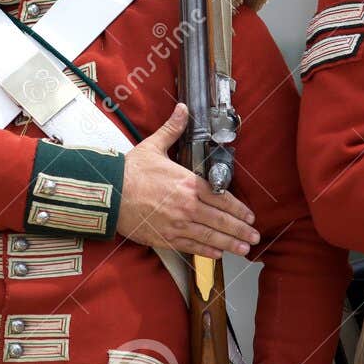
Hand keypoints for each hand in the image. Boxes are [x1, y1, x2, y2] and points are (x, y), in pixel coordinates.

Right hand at [118, 104, 258, 258]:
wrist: (109, 192)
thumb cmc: (131, 171)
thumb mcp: (153, 146)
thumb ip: (173, 129)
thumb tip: (182, 109)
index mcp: (188, 183)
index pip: (221, 198)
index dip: (238, 209)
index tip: (249, 216)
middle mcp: (187, 205)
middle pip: (220, 220)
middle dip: (240, 230)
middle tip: (254, 236)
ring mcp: (177, 223)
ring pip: (209, 236)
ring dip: (229, 243)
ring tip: (243, 249)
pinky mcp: (165, 237)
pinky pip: (191, 246)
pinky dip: (206, 251)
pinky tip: (217, 254)